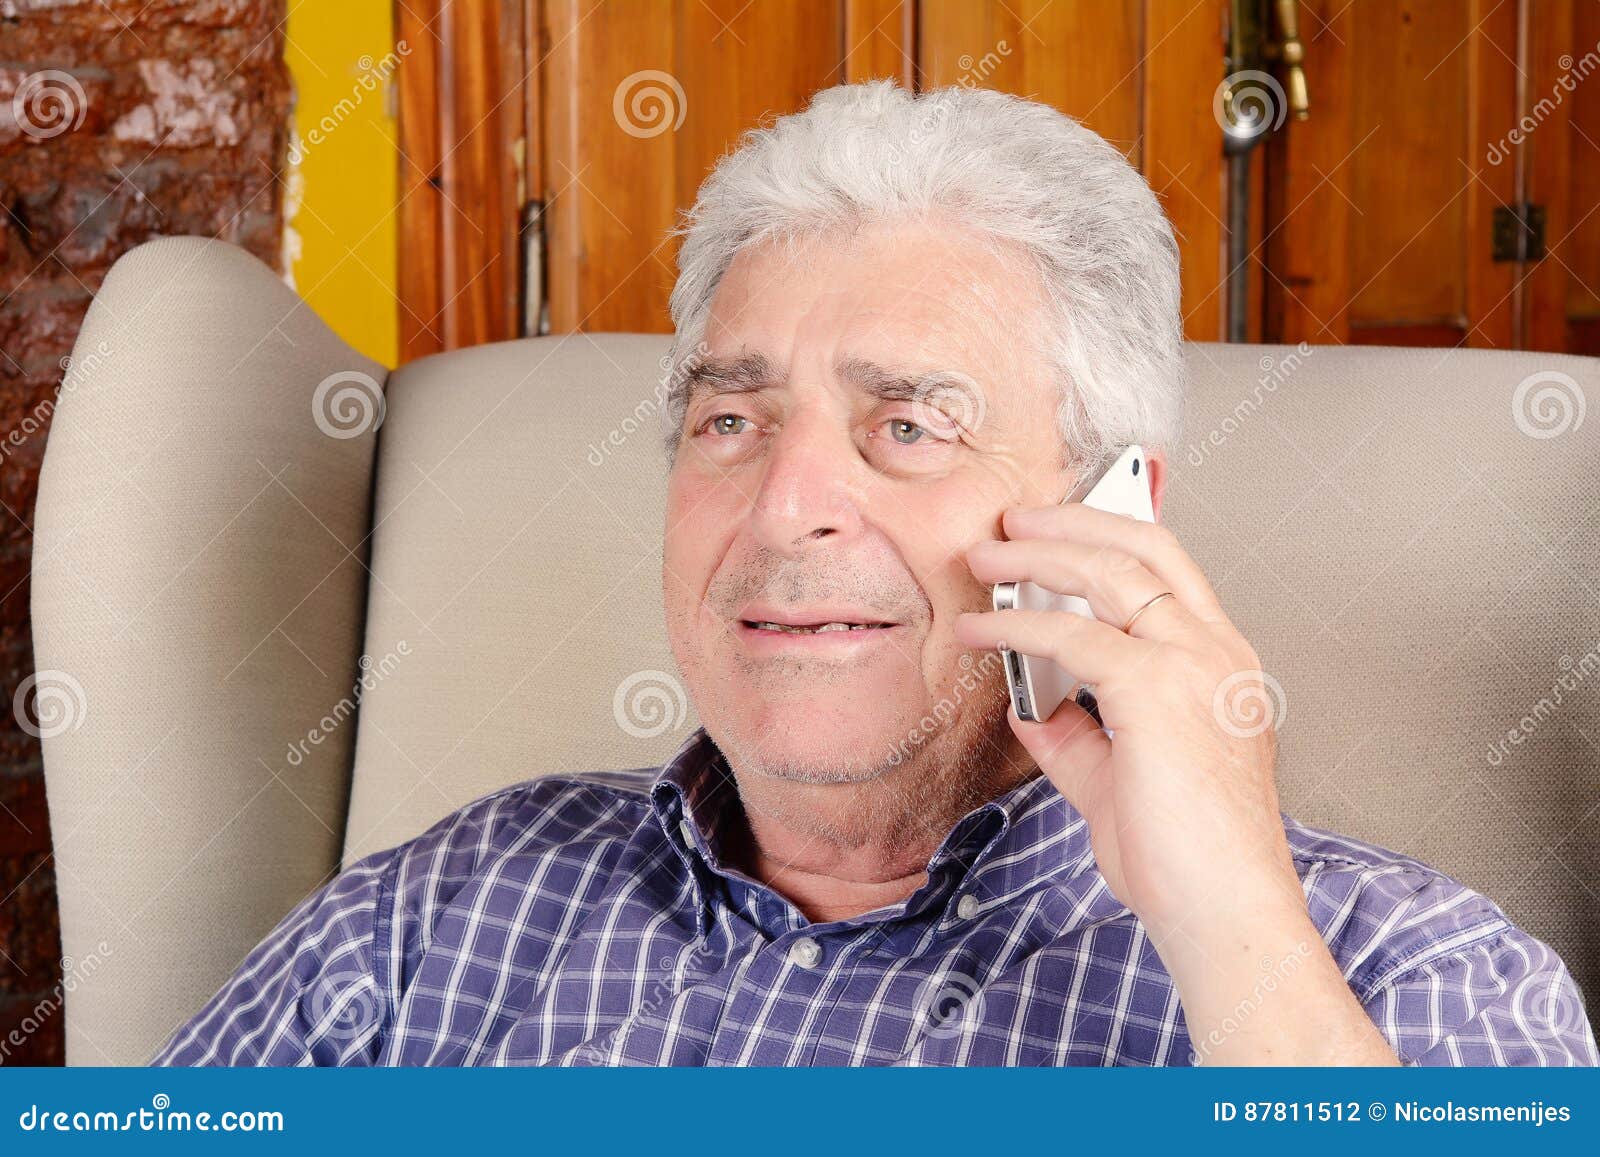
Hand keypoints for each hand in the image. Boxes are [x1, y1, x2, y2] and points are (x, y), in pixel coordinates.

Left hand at [955, 503, 1399, 1063]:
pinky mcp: (1153, 688)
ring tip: (986, 554)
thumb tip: (1028, 705)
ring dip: (1035, 554)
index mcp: (1223, 665)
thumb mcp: (1116, 780)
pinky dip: (1014, 625)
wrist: (1223, 911)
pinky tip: (978, 632)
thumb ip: (1076, 734)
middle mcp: (1216, 651)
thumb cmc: (1187, 860)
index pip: (1170, 570)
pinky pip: (1067, 634)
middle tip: (1015, 521)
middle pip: (1144, 546)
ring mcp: (1192, 663)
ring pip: (1106, 571)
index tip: (1059, 527)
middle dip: (1072, 521)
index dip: (1112, 534)